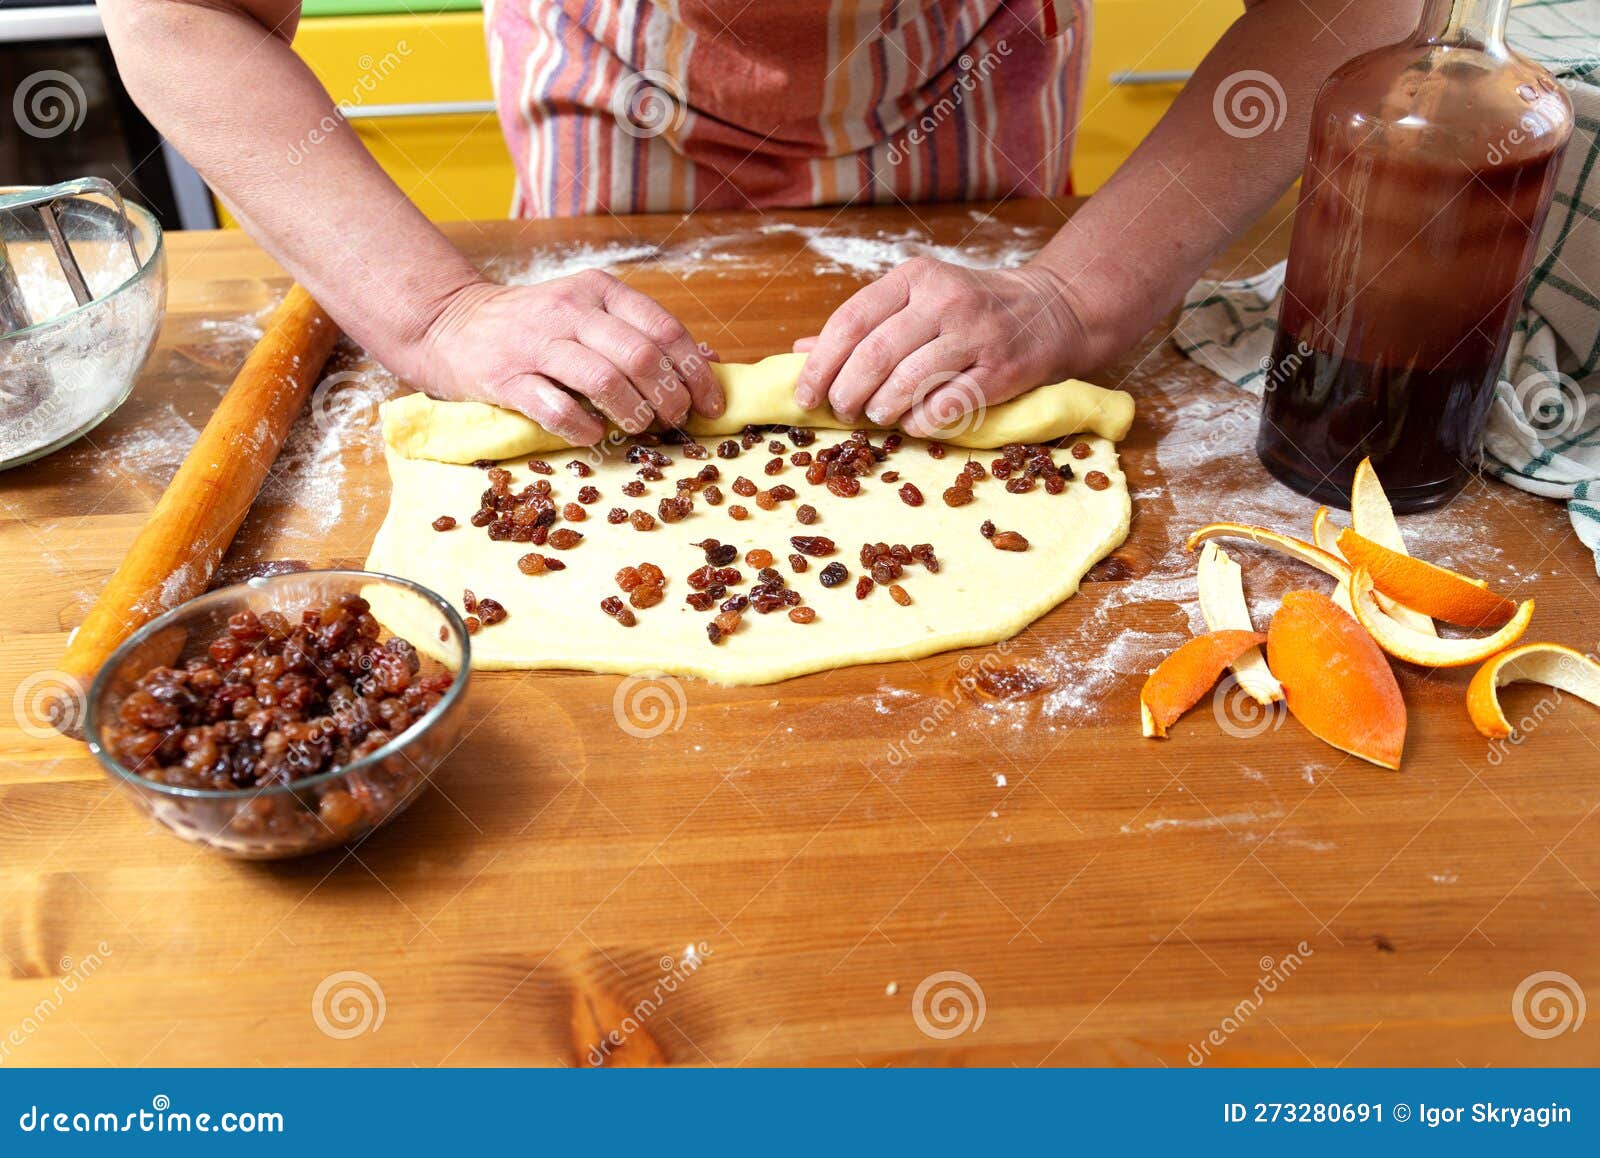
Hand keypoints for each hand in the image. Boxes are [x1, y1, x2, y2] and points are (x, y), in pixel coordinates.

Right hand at [412, 271, 722, 443]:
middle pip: (641, 356)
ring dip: (632, 413)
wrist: (453, 325)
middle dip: (669, 397)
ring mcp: (537, 343)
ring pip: (603, 380)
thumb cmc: (536, 326)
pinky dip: (584, 429)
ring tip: (638, 427)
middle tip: (673, 421)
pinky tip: (593, 435)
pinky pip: (556, 409)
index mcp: (599, 290)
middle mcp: (571, 310)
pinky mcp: (507, 377)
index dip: (696, 372)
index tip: (710, 405)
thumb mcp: (591, 314)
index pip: (664, 329)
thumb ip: (644, 333)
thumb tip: (710, 360)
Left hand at [793, 258, 1099, 437]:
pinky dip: (921, 421)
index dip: (821, 364)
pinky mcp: (1002, 368)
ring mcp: (976, 333)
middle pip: (875, 353)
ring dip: (882, 408)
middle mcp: (944, 299)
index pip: (851, 320)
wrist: (1052, 310)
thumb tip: (801, 351)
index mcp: (915, 278)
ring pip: (908, 381)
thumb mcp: (917, 301)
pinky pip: (948, 405)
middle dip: (848, 391)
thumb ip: (863, 325)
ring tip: (876, 416)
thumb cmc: (972, 309)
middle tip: (842, 411)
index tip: (806, 395)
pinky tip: (913, 423)